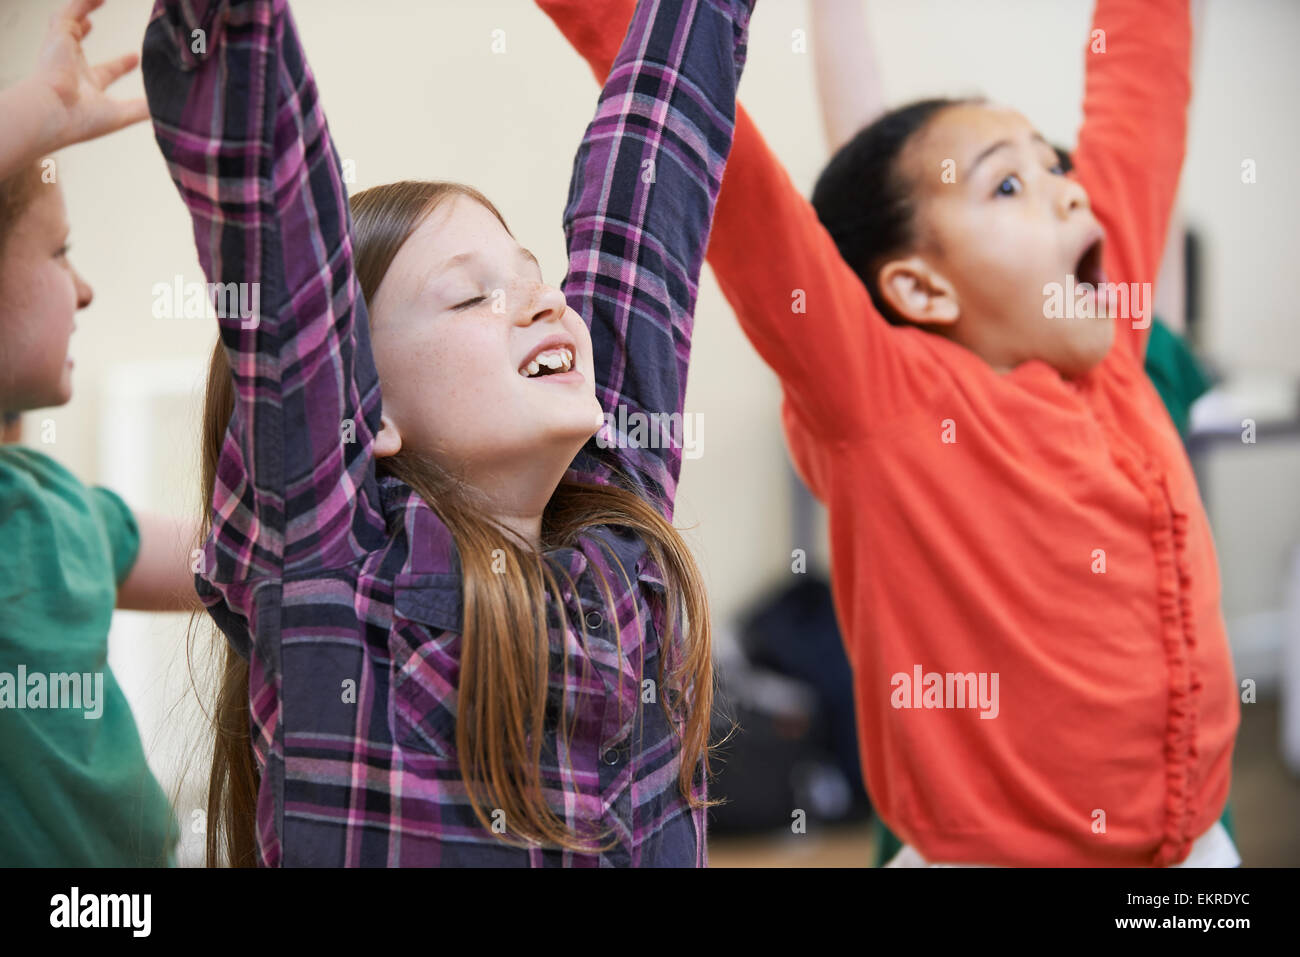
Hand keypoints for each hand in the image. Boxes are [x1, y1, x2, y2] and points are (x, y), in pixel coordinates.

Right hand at [26, 0, 147, 153]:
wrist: (53, 113)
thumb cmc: (81, 120)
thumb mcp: (122, 115)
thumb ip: (143, 110)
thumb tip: (166, 112)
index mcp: (87, 88)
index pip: (106, 72)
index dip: (121, 64)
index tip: (135, 57)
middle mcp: (71, 67)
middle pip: (77, 43)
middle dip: (83, 31)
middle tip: (92, 22)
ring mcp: (62, 50)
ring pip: (70, 22)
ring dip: (82, 8)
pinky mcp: (58, 36)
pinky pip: (70, 11)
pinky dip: (83, 2)